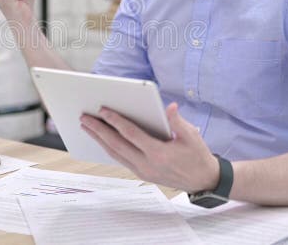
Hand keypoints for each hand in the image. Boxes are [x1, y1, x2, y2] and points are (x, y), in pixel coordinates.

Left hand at [80, 102, 219, 192]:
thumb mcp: (191, 136)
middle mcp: (147, 165)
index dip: (115, 121)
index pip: (131, 134)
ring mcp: (142, 171)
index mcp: (159, 154)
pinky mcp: (141, 173)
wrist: (203, 180)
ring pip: (115, 154)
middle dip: (99, 130)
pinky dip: (109, 148)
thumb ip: (177, 121)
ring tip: (87, 127)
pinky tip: (101, 139)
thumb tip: (169, 107)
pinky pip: (120, 159)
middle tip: (84, 118)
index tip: (103, 110)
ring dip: (99, 140)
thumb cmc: (197, 156)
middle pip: (116, 145)